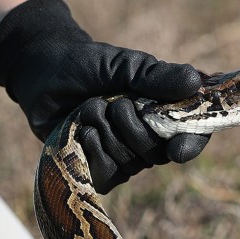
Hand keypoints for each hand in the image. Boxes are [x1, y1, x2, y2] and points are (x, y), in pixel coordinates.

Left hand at [0, 0, 208, 192]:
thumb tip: (194, 82)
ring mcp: (124, 156)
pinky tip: (82, 131)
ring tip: (90, 108)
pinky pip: (107, 173)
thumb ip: (155, 76)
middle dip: (133, 127)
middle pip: (157, 153)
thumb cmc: (89, 65)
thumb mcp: (124, 65)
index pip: (193, 135)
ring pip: (130, 164)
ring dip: (107, 132)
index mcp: (166, 111)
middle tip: (114, 103)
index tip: (177, 148)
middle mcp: (150, 138)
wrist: (45, 74)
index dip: (190, 145)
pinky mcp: (97, 168)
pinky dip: (93, 149)